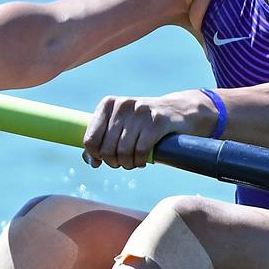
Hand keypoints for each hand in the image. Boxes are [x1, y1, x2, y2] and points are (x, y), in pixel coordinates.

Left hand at [81, 90, 215, 169]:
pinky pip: (140, 151)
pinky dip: (139, 161)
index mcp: (108, 104)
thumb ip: (100, 142)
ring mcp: (140, 112)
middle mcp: (122, 105)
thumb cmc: (142, 122)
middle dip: (113, 162)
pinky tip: (142, 161)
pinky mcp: (157, 121)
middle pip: (106, 148)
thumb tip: (92, 163)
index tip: (104, 159)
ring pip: (123, 151)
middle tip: (122, 163)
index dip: (96, 155)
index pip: (90, 139)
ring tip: (132, 163)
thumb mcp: (119, 126)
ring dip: (127, 164)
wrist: (178, 111)